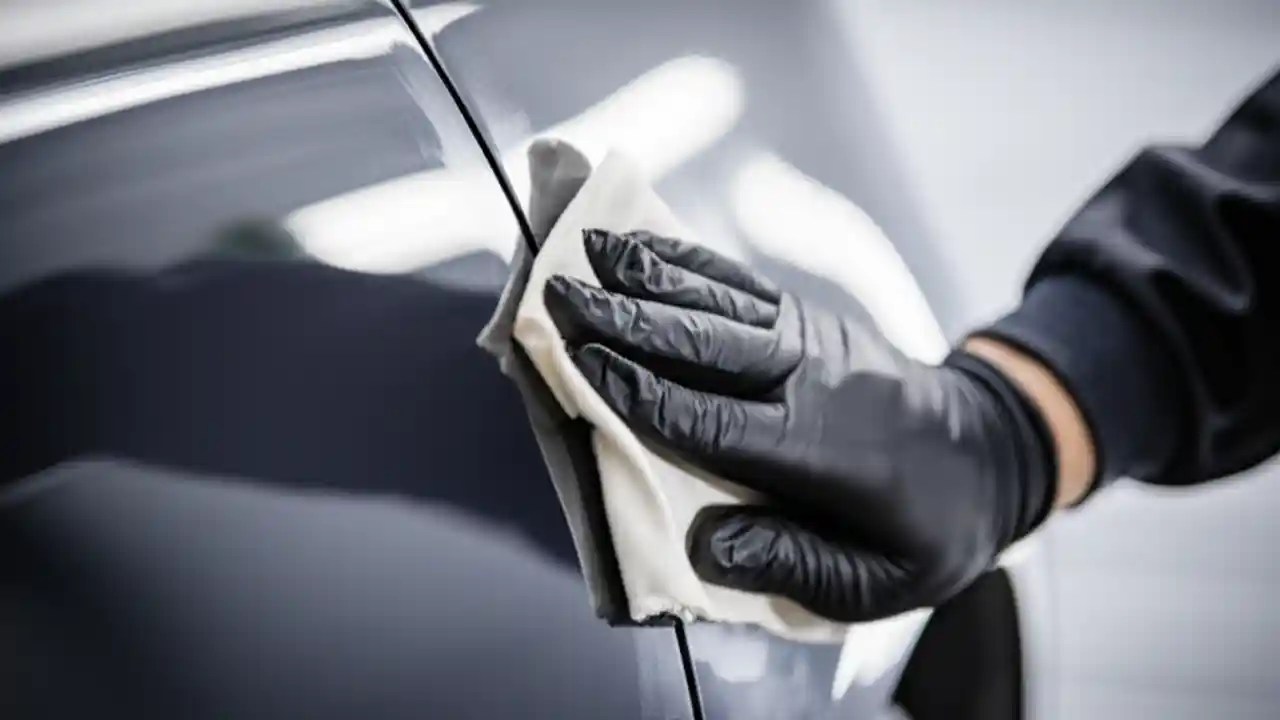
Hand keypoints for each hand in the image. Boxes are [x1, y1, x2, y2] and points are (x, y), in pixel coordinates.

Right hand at [544, 229, 1057, 620]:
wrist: (993, 451)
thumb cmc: (928, 530)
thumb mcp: (879, 584)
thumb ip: (793, 565)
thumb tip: (704, 544)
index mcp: (825, 452)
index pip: (715, 422)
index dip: (642, 394)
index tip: (580, 364)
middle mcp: (814, 380)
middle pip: (707, 346)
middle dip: (626, 321)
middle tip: (557, 295)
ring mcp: (813, 339)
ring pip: (719, 302)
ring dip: (647, 275)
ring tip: (584, 247)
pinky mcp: (809, 319)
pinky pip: (740, 285)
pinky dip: (685, 262)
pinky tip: (638, 245)